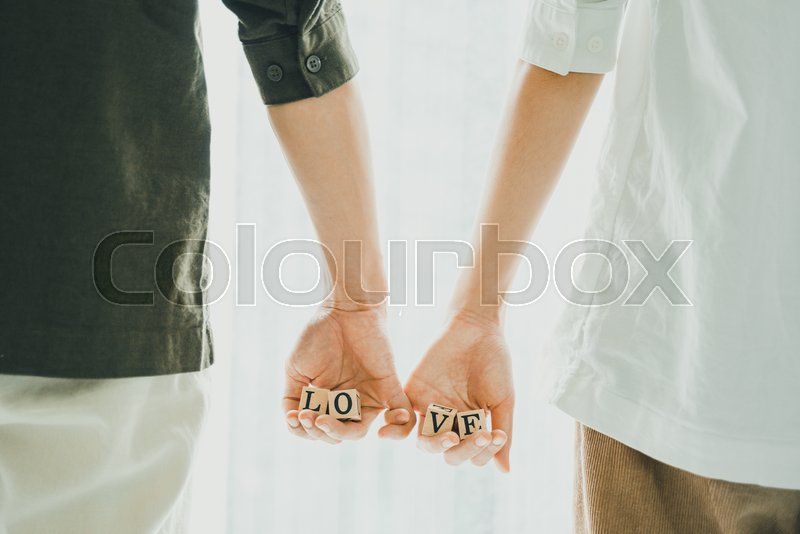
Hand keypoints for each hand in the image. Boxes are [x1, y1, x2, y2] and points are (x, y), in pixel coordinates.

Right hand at [283, 305, 415, 442]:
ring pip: (358, 431)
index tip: (296, 416)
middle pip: (337, 435)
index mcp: (328, 400)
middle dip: (320, 432)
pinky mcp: (389, 386)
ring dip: (339, 432)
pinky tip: (382, 432)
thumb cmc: (318, 335)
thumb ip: (292, 399)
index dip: (305, 431)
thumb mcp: (296, 371)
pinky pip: (401, 417)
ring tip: (321, 419)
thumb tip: (293, 424)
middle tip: (309, 416)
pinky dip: (398, 430)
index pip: (318, 431)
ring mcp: (369, 395)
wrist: (344, 309)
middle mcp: (349, 402)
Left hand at [405, 310, 514, 470]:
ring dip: (437, 445)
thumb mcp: (502, 400)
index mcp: (472, 426)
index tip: (495, 434)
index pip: (472, 454)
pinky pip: (402, 419)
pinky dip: (397, 429)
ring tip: (450, 436)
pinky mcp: (413, 394)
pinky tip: (393, 432)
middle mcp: (450, 422)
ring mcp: (431, 410)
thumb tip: (505, 472)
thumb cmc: (495, 363)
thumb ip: (503, 433)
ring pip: (426, 443)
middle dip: (462, 450)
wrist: (476, 329)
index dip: (482, 452)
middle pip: (448, 453)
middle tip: (476, 436)